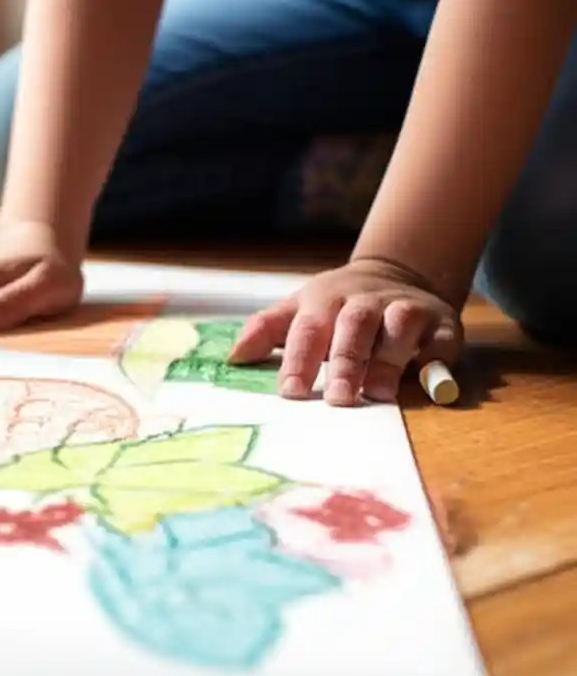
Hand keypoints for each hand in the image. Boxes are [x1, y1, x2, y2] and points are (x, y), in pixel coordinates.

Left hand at [228, 257, 462, 405]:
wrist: (395, 275)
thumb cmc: (334, 307)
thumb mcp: (297, 310)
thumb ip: (266, 331)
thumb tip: (233, 357)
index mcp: (324, 301)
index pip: (307, 330)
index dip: (299, 361)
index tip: (291, 393)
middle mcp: (365, 302)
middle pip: (354, 326)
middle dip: (346, 362)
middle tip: (339, 400)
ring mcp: (405, 309)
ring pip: (399, 325)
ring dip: (390, 358)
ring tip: (378, 393)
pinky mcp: (441, 324)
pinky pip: (442, 341)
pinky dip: (437, 361)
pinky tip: (430, 384)